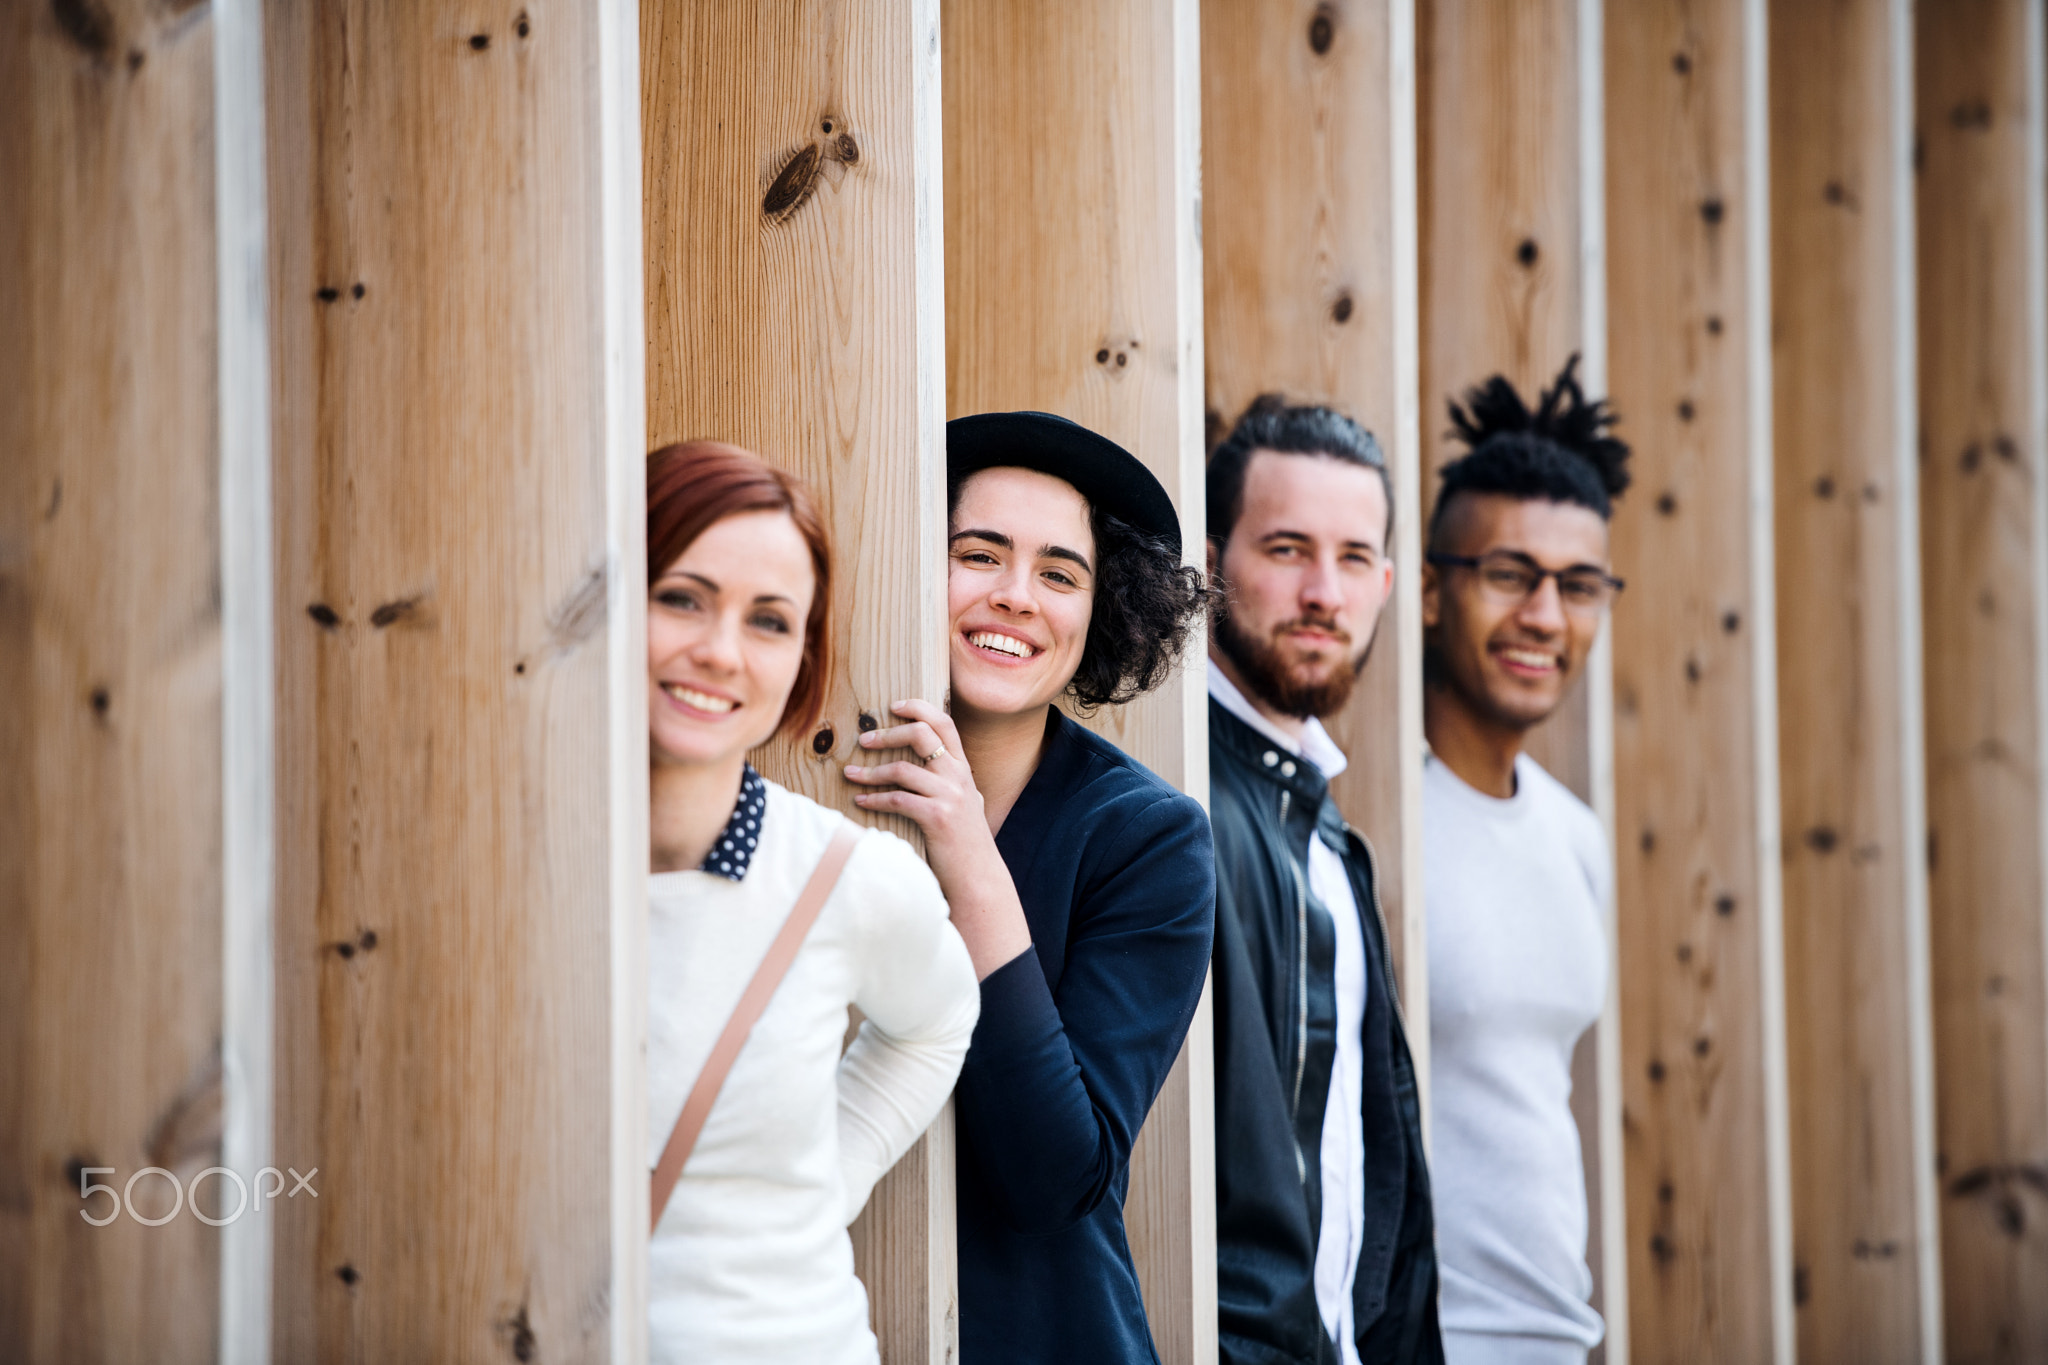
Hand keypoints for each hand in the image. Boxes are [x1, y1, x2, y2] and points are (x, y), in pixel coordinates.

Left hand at [844, 700, 1031, 978]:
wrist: (979, 878)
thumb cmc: (964, 844)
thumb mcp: (965, 804)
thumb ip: (950, 782)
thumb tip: (924, 768)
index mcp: (963, 769)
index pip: (945, 723)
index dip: (919, 708)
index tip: (893, 706)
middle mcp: (959, 777)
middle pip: (923, 734)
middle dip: (888, 733)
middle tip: (864, 739)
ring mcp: (950, 796)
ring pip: (903, 768)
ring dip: (871, 770)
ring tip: (849, 773)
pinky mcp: (937, 817)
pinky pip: (897, 799)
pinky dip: (873, 799)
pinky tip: (859, 802)